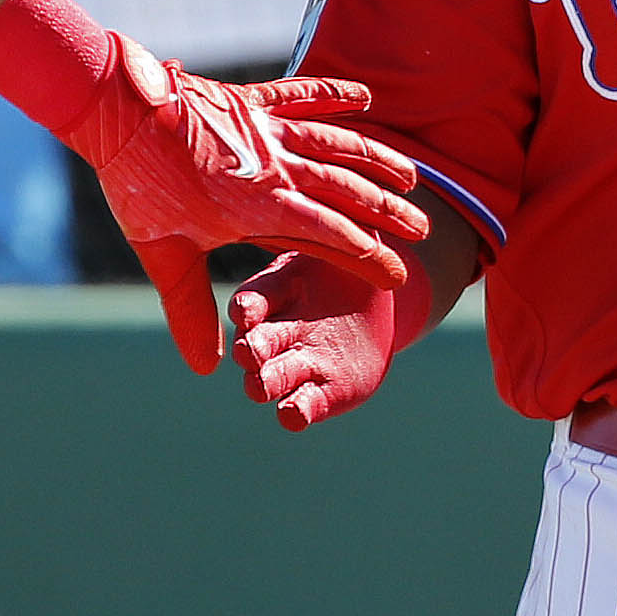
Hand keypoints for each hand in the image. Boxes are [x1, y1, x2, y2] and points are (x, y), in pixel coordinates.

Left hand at [66, 39, 427, 372]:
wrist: (118, 111)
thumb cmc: (139, 185)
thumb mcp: (164, 255)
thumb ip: (190, 311)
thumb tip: (207, 370)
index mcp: (261, 207)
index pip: (330, 236)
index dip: (368, 258)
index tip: (400, 277)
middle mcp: (275, 167)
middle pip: (346, 191)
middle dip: (388, 214)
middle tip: (423, 231)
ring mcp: (266, 130)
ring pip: (337, 145)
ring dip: (377, 161)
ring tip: (412, 177)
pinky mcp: (250, 100)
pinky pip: (303, 97)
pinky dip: (335, 96)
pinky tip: (365, 99)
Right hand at [232, 248, 424, 429]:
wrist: (372, 303)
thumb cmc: (343, 261)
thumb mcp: (339, 240)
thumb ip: (340, 230)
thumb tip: (349, 202)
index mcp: (276, 290)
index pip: (256, 300)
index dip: (249, 308)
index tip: (245, 313)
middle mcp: (278, 331)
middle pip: (257, 343)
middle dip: (252, 350)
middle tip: (249, 353)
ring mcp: (299, 364)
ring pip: (271, 378)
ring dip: (264, 383)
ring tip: (260, 386)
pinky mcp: (324, 392)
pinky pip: (303, 406)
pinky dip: (295, 411)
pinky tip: (292, 413)